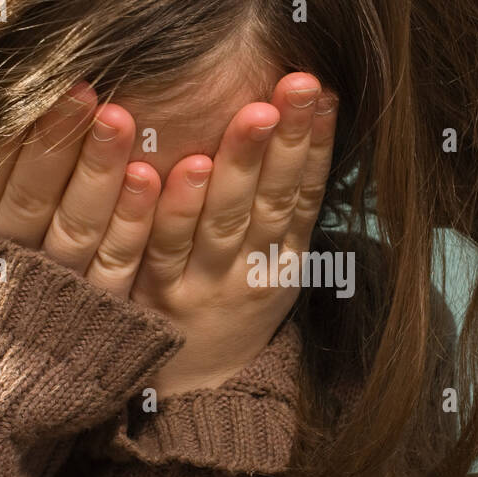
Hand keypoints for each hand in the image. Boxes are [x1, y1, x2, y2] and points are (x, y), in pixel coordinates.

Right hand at [0, 84, 158, 297]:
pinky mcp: (100, 314)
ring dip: (99, 173)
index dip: (11, 138)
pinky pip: (115, 267)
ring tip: (119, 119)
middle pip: (35, 199)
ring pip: (77, 227)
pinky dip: (132, 224)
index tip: (32, 86)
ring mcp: (57, 293)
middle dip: (59, 143)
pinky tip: (149, 176)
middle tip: (83, 89)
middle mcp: (10, 268)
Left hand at [131, 73, 336, 396]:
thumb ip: (283, 204)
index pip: (305, 195)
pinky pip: (160, 250)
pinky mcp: (153, 296)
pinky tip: (166, 167)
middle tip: (297, 85)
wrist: (191, 391)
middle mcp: (249, 272)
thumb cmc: (232, 304)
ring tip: (252, 115)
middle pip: (271, 201)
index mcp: (283, 261)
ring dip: (238, 165)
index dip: (317, 145)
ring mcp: (202, 284)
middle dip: (287, 140)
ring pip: (223, 220)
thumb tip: (304, 120)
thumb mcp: (273, 264)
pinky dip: (166, 210)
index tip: (323, 93)